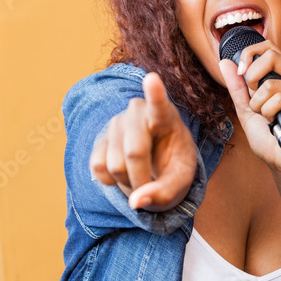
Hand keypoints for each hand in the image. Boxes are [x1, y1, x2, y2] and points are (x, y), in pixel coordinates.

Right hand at [89, 73, 196, 210]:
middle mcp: (137, 112)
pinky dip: (112, 183)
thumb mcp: (182, 180)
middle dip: (142, 180)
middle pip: (134, 154)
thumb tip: (136, 202)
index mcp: (166, 116)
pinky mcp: (99, 139)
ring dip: (128, 184)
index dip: (154, 92)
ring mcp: (115, 123)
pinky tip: (125, 175)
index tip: (152, 78)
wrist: (159, 163)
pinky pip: (98, 168)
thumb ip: (165, 193)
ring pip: (115, 166)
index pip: (160, 104)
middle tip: (153, 189)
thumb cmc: (175, 165)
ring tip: (142, 178)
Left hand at [218, 39, 280, 178]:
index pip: (269, 47)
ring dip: (259, 105)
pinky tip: (275, 123)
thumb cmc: (270, 138)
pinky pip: (279, 98)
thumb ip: (237, 87)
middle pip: (271, 55)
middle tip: (253, 98)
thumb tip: (225, 62)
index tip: (241, 73)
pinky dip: (268, 112)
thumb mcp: (247, 109)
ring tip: (267, 117)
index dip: (250, 54)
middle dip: (251, 76)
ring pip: (270, 84)